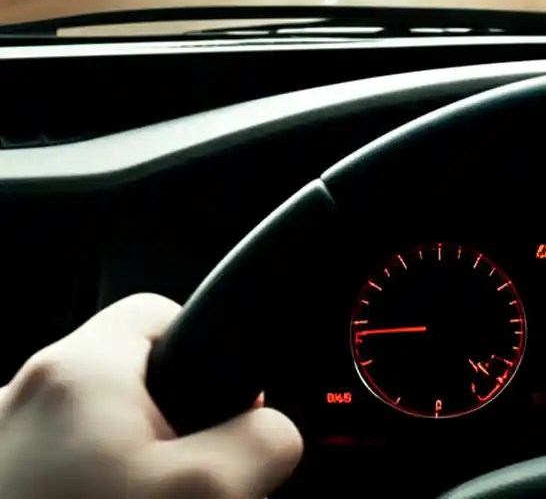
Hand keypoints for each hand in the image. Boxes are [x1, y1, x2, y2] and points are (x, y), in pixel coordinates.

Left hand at [0, 294, 301, 498]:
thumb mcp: (212, 496)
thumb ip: (266, 441)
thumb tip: (273, 432)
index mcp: (80, 373)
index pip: (162, 313)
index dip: (209, 356)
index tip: (223, 419)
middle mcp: (20, 397)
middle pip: (125, 387)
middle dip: (165, 437)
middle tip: (180, 494)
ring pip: (86, 441)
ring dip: (119, 477)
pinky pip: (51, 478)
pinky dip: (78, 498)